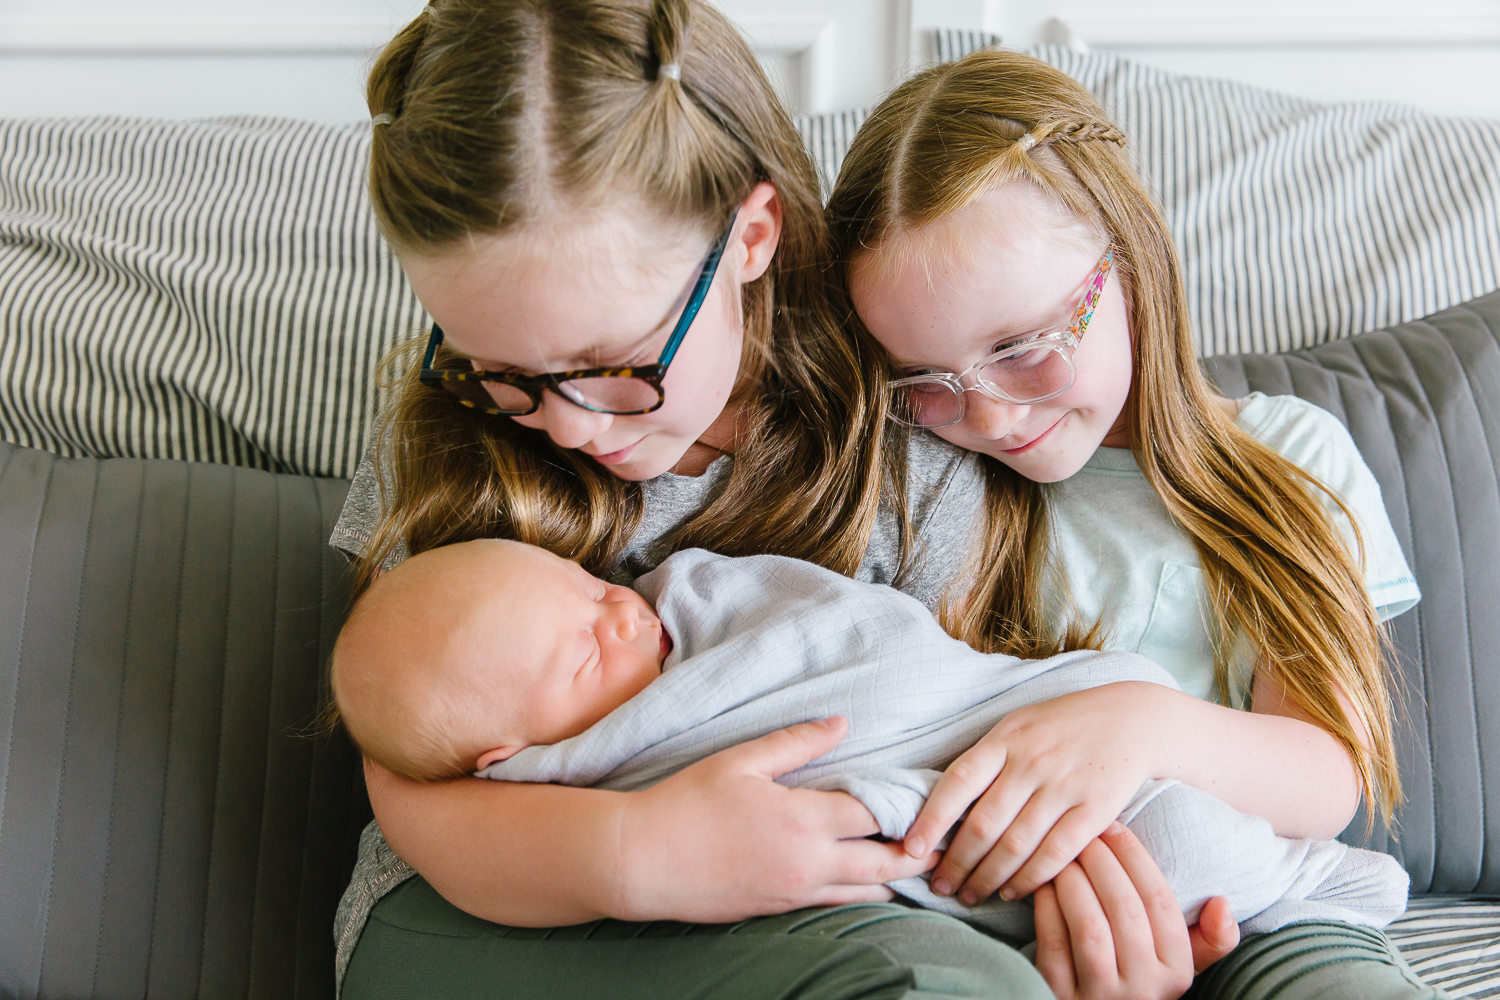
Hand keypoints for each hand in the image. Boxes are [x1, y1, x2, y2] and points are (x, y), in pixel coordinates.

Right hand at [616, 716, 939, 922]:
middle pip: (886, 863)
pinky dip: (861, 894)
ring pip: (866, 893)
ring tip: (919, 864)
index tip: (931, 796)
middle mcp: (809, 862)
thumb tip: (841, 723)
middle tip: (947, 842)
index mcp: (803, 818)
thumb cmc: (686, 803)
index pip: (875, 814)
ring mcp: (796, 893)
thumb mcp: (740, 761)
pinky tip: (871, 883)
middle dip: (919, 853)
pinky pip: (836, 905)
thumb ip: (796, 743)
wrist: (641, 862)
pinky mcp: (779, 910)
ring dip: (895, 879)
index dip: (906, 806)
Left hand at [908, 683, 1163, 903]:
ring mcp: (1065, 785)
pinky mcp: (1096, 808)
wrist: (1133, 718)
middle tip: (941, 885)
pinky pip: (1055, 853)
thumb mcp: (1020, 725)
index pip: (958, 782)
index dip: (931, 818)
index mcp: (1006, 738)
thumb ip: (986, 759)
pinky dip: (1030, 878)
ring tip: (970, 894)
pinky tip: (1012, 892)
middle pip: (984, 823)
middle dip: (957, 862)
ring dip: (988, 877)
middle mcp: (1032, 761)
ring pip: (1016, 844)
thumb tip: (943, 803)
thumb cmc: (1063, 726)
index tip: (911, 848)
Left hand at [1033, 823, 1237, 999]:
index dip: (1135, 857)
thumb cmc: (1137, 978)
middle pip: (1124, 910)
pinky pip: (1053, 945)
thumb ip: (1209, 938)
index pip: (1161, 903)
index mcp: (1177, 973)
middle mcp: (1144, 989)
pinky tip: (1044, 885)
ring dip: (1074, 882)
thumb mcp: (1176, 964)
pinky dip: (1047, 907)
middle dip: (1101, 862)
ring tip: (1065, 857)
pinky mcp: (1060, 997)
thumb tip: (1222, 904)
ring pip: (1089, 927)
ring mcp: (1100, 996)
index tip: (1115, 827)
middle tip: (1085, 836)